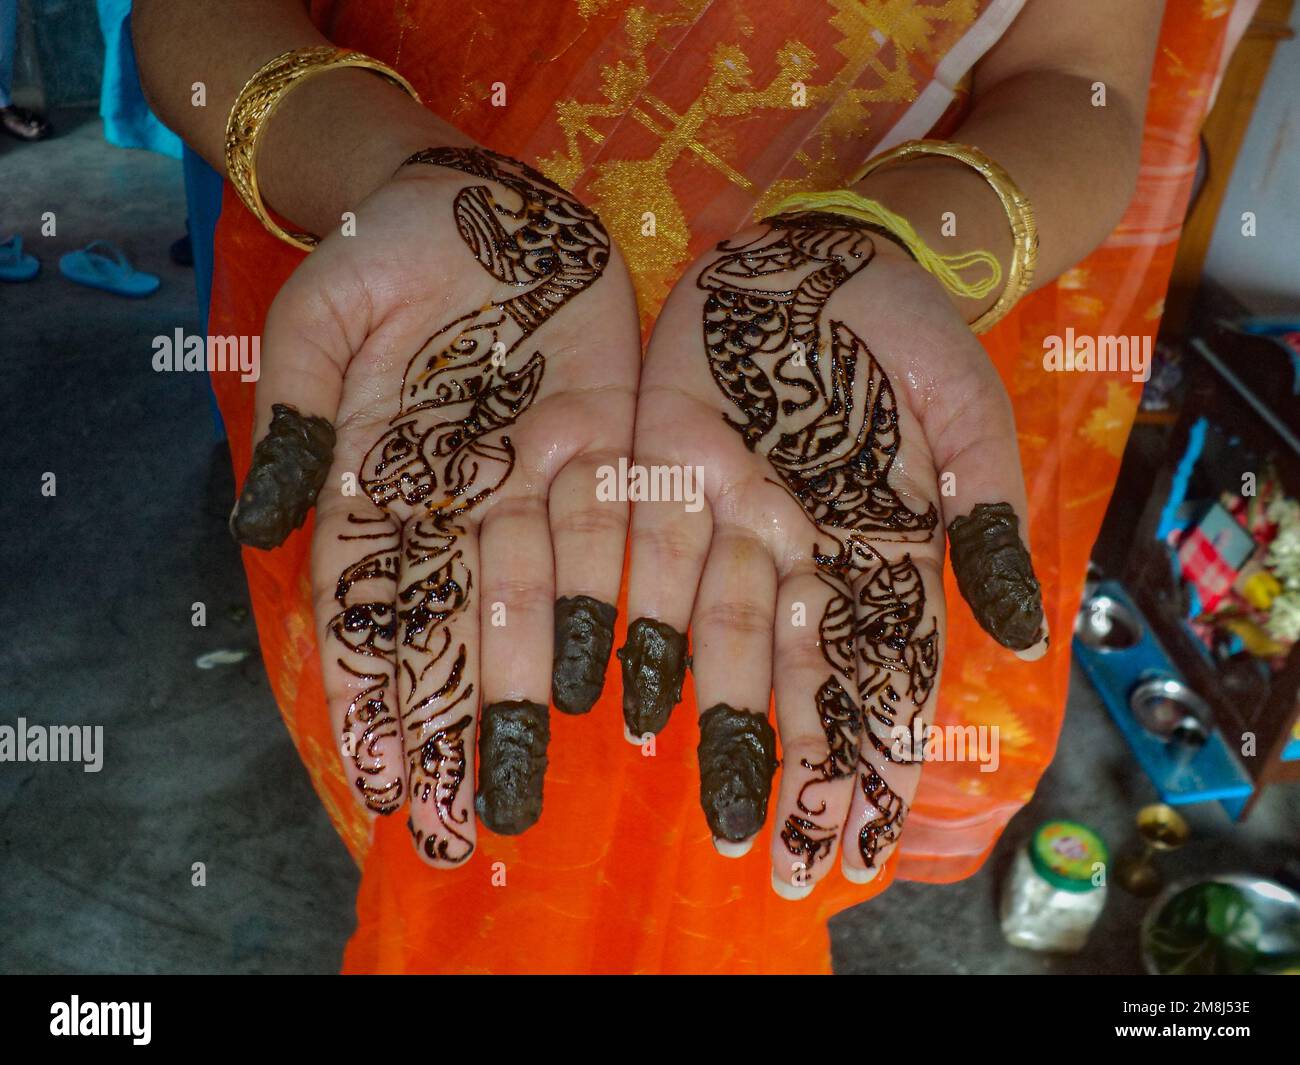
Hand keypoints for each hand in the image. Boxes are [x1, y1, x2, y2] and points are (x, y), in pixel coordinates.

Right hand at [229, 147, 639, 864]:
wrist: (483, 197)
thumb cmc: (381, 252)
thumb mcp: (315, 320)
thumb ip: (296, 414)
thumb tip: (259, 521)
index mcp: (377, 482)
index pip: (368, 606)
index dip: (369, 691)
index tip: (375, 775)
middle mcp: (459, 501)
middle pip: (453, 628)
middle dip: (452, 724)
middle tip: (456, 823)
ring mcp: (533, 478)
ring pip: (534, 601)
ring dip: (529, 693)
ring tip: (529, 777)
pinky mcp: (605, 440)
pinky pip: (614, 530)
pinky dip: (614, 601)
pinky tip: (617, 678)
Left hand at [623, 211, 1046, 896]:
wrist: (832, 255)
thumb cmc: (916, 340)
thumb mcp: (972, 423)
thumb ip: (987, 525)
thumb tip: (1021, 639)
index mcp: (882, 549)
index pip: (882, 674)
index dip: (876, 759)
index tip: (867, 843)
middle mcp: (803, 552)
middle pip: (801, 677)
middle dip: (795, 768)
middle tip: (783, 859)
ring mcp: (733, 515)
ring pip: (723, 637)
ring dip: (721, 724)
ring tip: (717, 806)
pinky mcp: (666, 466)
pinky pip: (649, 557)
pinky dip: (641, 626)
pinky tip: (630, 697)